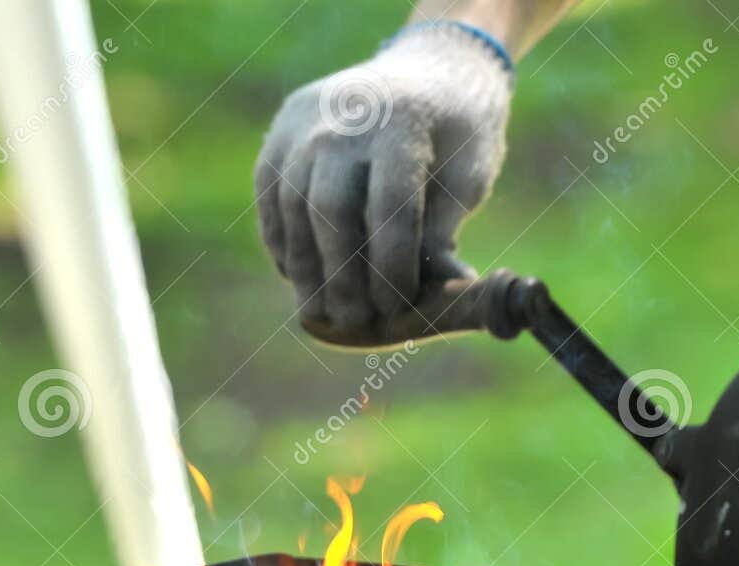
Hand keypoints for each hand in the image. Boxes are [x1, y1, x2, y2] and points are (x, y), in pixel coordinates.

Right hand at [254, 23, 513, 336]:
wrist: (431, 70)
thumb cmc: (459, 135)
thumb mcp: (469, 176)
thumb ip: (443, 230)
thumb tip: (431, 294)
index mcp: (402, 122)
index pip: (389, 205)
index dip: (391, 264)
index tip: (397, 306)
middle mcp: (345, 116)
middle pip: (330, 207)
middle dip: (342, 274)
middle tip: (354, 322)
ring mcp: (306, 119)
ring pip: (291, 203)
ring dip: (304, 265)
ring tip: (320, 312)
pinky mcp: (282, 129)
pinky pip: (269, 192)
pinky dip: (280, 237)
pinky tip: (295, 275)